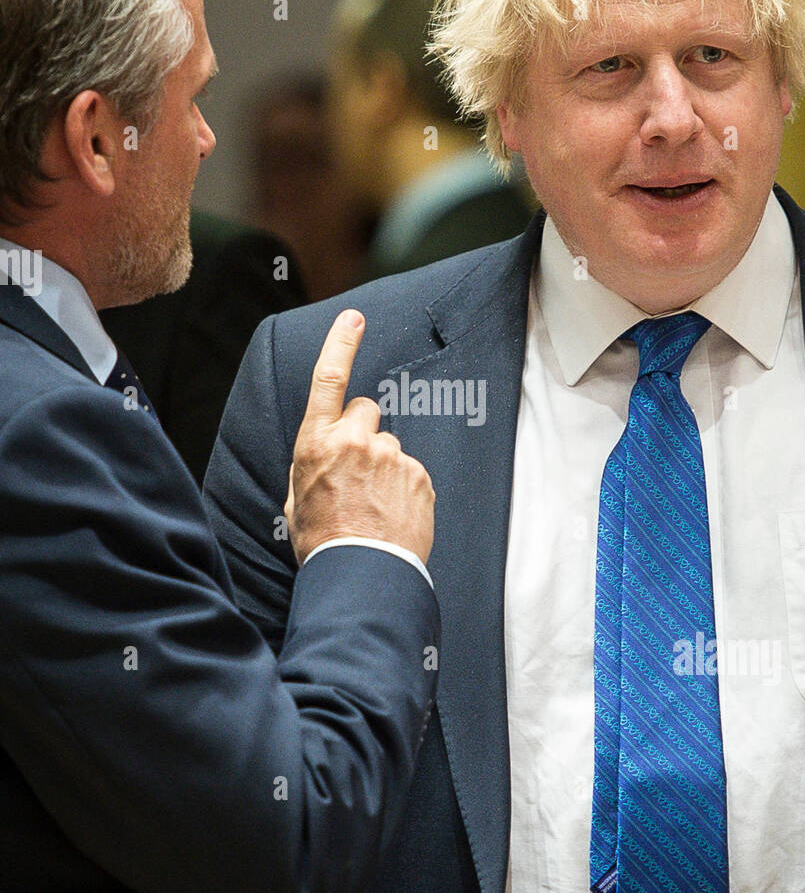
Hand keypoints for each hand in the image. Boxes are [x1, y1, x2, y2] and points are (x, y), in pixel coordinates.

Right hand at [285, 309, 434, 564]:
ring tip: (375, 504)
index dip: (340, 344)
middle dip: (364, 432)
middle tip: (359, 471)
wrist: (362, 574)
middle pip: (367, 411)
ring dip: (386, 466)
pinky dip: (405, 488)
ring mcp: (391, 456)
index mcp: (317, 444)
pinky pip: (412, 470)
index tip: (353, 318)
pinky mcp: (418, 475)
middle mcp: (355, 441)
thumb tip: (323, 461)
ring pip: (391, 445)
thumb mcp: (297, 501)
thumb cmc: (324, 542)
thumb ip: (312, 467)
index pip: (329, 380)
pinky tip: (393, 514)